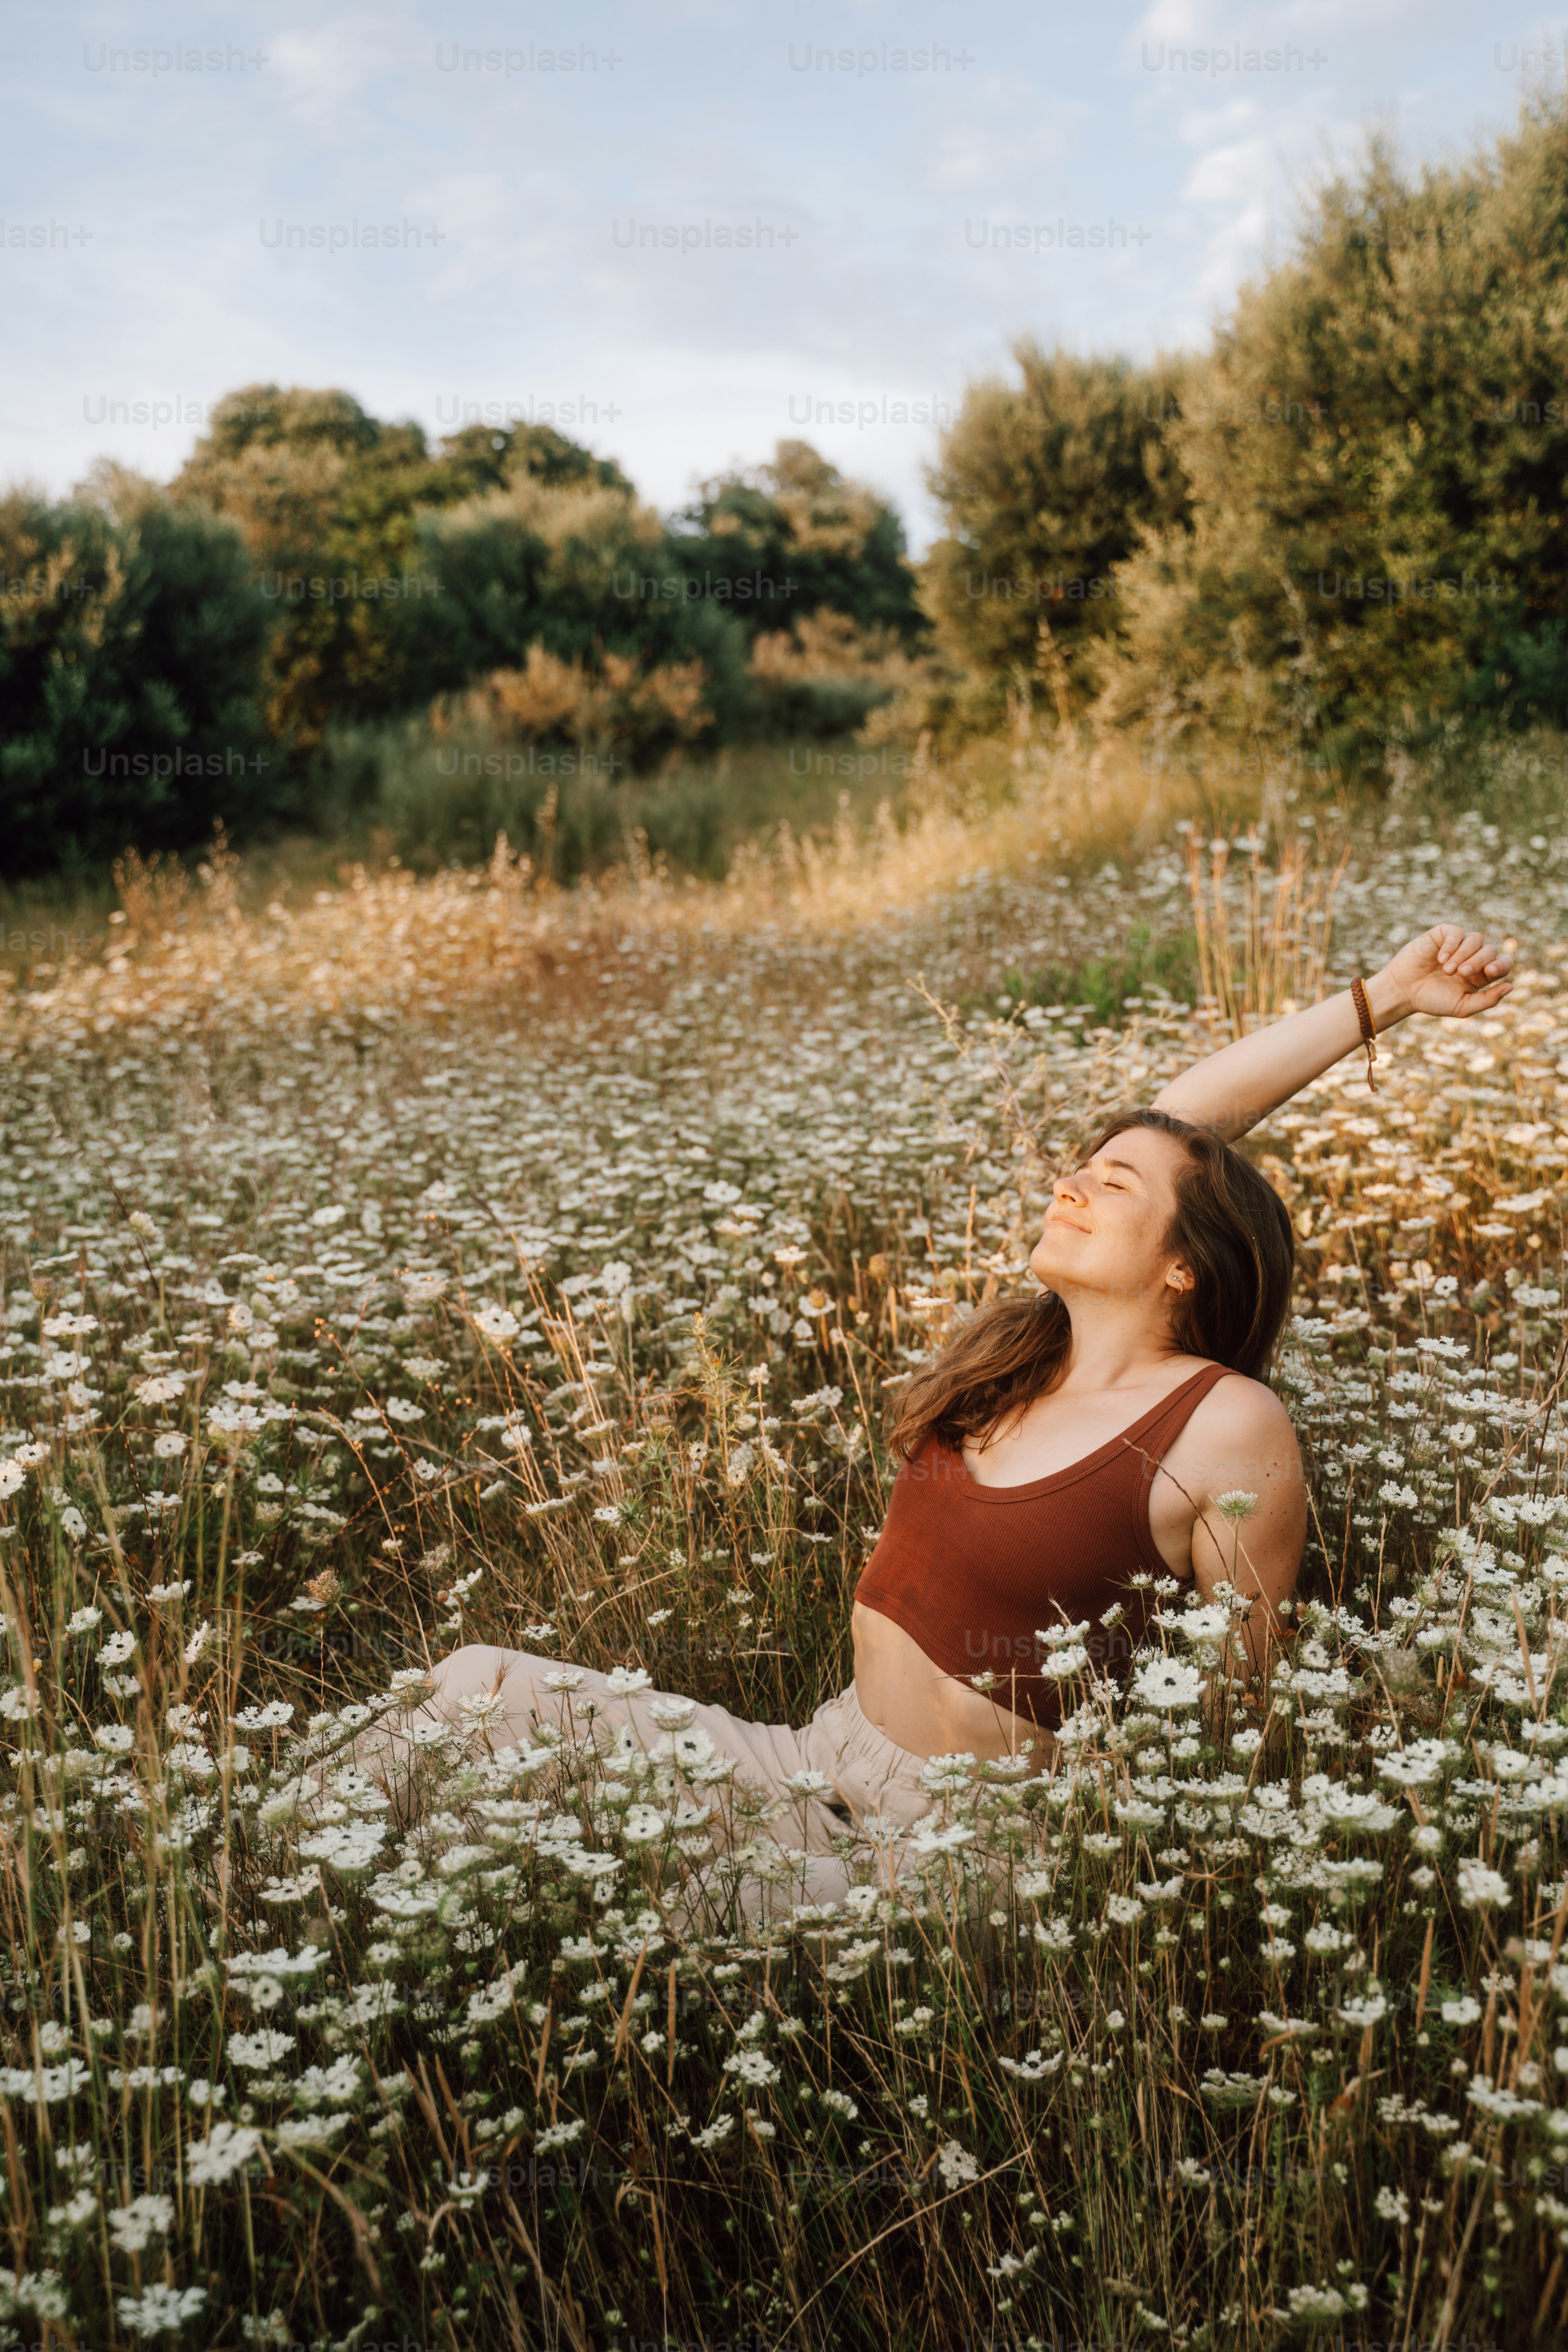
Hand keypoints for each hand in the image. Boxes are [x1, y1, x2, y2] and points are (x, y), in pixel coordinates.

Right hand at [1375, 926, 1513, 1023]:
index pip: (1502, 964)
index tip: (1490, 972)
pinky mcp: (1442, 935)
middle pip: (1490, 949)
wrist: (1403, 991)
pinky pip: (1456, 932)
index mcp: (1480, 975)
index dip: (1501, 964)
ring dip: (1464, 954)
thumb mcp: (1462, 1007)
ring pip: (1475, 938)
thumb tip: (1512, 986)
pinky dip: (1452, 945)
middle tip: (1461, 974)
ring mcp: (1457, 945)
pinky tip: (1440, 958)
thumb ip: (1487, 1000)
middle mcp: (1472, 957)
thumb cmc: (1432, 1000)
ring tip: (1447, 969)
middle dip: (1478, 961)